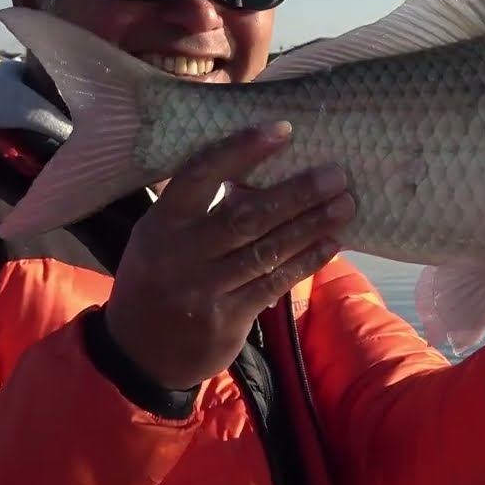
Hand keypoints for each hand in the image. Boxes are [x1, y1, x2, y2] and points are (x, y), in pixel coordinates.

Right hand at [103, 121, 354, 390]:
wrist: (139, 353)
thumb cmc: (158, 278)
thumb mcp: (161, 237)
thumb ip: (199, 207)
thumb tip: (260, 168)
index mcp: (161, 223)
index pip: (200, 175)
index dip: (241, 150)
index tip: (284, 131)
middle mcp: (179, 254)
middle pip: (246, 215)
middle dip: (296, 193)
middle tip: (336, 174)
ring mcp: (203, 289)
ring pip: (266, 250)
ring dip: (310, 225)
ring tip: (345, 204)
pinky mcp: (226, 319)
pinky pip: (274, 283)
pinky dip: (306, 261)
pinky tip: (331, 243)